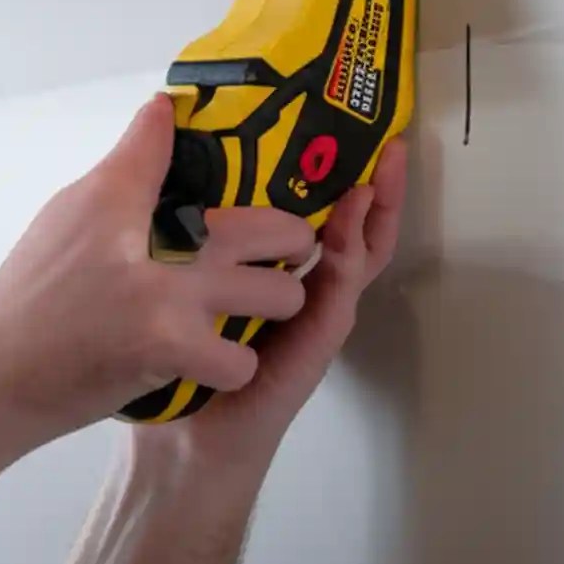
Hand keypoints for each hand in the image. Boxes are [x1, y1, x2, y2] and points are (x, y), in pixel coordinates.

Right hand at [0, 93, 315, 470]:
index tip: (275, 153)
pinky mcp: (174, 354)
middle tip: (279, 254)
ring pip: (282, 296)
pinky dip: (234, 366)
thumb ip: (132, 164)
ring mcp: (174, 302)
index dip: (227, 139)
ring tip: (254, 308)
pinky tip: (214, 359)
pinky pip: (244, 361)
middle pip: (282, 232)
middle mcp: (166, 243)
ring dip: (275, 307)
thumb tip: (165, 106)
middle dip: (293, 245)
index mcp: (133, 202)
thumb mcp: (76, 210)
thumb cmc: (37, 290)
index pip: (174, 143)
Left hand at [138, 137, 408, 463]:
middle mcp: (311, 286)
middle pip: (361, 227)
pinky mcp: (321, 335)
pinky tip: (347, 223)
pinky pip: (343, 286)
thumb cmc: (182, 355)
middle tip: (392, 144)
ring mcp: (322, 311)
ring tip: (380, 171)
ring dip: (377, 210)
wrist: (187, 432)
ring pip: (363, 251)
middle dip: (380, 185)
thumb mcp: (187, 280)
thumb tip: (172, 162)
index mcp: (282, 270)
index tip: (350, 131)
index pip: (325, 213)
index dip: (343, 175)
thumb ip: (195, 231)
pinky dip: (351, 250)